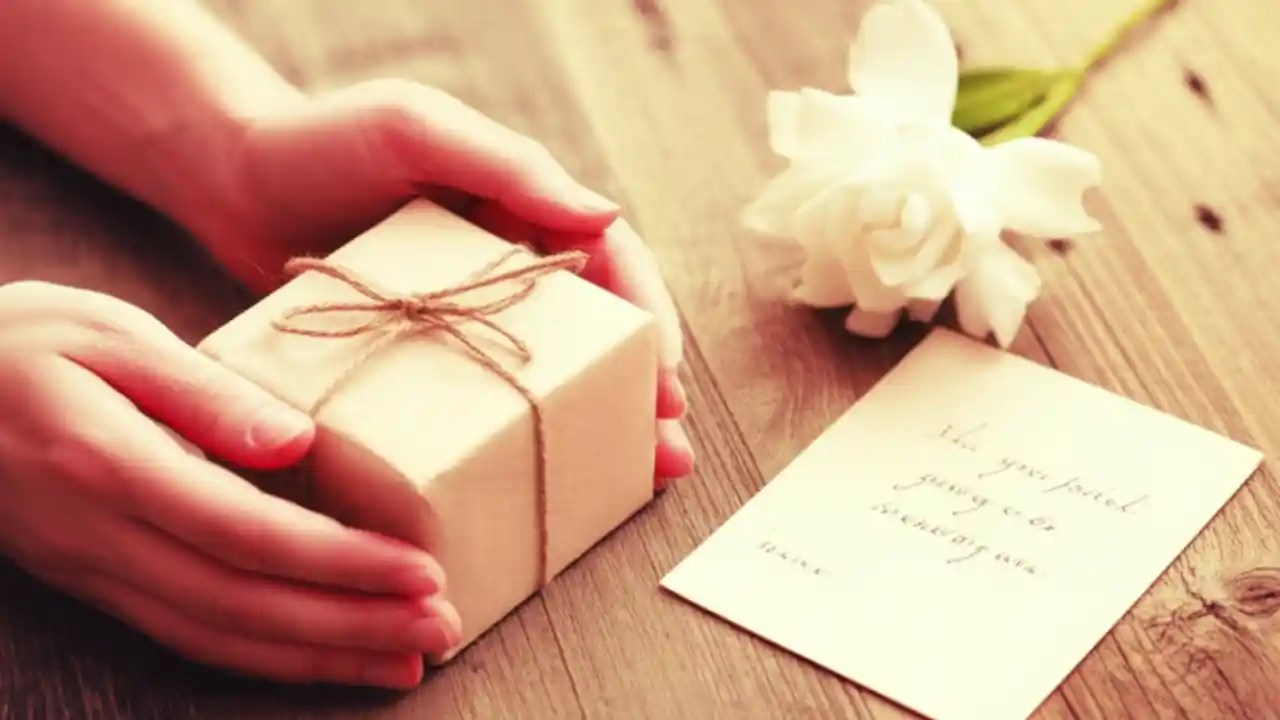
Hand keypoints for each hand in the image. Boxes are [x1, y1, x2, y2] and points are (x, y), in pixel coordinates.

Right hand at [0, 281, 460, 687]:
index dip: (339, 563)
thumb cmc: (22, 344)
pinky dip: (267, 658)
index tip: (419, 570)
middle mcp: (104, 538)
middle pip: (246, 604)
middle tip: (439, 627)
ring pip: (222, 637)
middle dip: (351, 625)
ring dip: (320, 657)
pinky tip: (325, 660)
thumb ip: (204, 393)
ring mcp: (97, 572)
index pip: (248, 533)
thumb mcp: (111, 335)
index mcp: (113, 466)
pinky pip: (191, 636)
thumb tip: (298, 443)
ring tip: (406, 658)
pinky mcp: (99, 584)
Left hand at [181, 80, 692, 486]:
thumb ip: (508, 166)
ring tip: (630, 480)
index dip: (650, 325)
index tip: (666, 385)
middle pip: (597, 332)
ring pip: (550, 373)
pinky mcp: (422, 353)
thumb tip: (606, 215)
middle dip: (640, 393)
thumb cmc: (322, 139)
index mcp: (526, 207)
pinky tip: (532, 474)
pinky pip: (481, 397)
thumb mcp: (417, 131)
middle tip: (666, 453)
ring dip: (595, 424)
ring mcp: (467, 312)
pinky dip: (515, 435)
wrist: (227, 181)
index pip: (613, 265)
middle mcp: (510, 263)